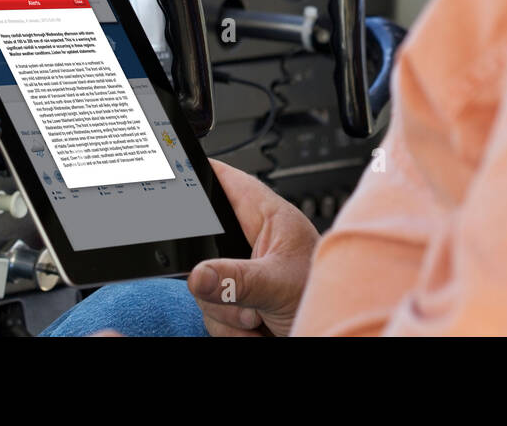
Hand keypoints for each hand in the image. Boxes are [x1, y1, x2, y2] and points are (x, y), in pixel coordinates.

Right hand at [187, 160, 318, 335]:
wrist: (335, 334)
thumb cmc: (331, 298)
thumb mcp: (280, 284)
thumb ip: (238, 278)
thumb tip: (199, 274)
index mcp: (267, 217)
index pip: (225, 180)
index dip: (197, 173)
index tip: (171, 173)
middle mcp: (251, 241)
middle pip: (202, 240)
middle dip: (211, 272)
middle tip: (237, 291)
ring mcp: (241, 271)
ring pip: (201, 282)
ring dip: (224, 309)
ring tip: (257, 315)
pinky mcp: (236, 298)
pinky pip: (209, 309)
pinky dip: (227, 327)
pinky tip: (253, 328)